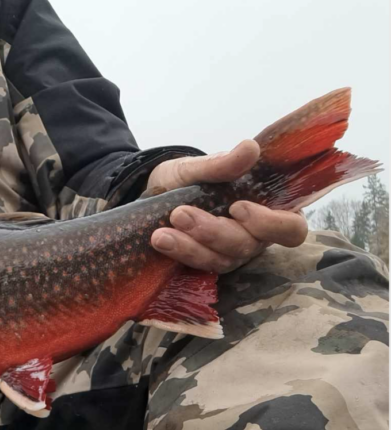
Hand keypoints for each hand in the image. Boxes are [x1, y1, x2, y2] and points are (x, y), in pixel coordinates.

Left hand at [147, 139, 307, 272]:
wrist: (154, 193)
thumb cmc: (188, 179)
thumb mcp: (198, 167)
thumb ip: (223, 163)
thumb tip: (250, 148)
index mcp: (269, 209)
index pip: (291, 229)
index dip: (270, 224)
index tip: (237, 206)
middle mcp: (255, 236)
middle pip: (249, 246)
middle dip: (214, 232)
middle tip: (181, 213)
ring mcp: (230, 253)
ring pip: (221, 259)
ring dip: (191, 246)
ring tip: (162, 232)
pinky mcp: (206, 263)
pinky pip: (198, 265)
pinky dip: (179, 251)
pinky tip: (159, 240)